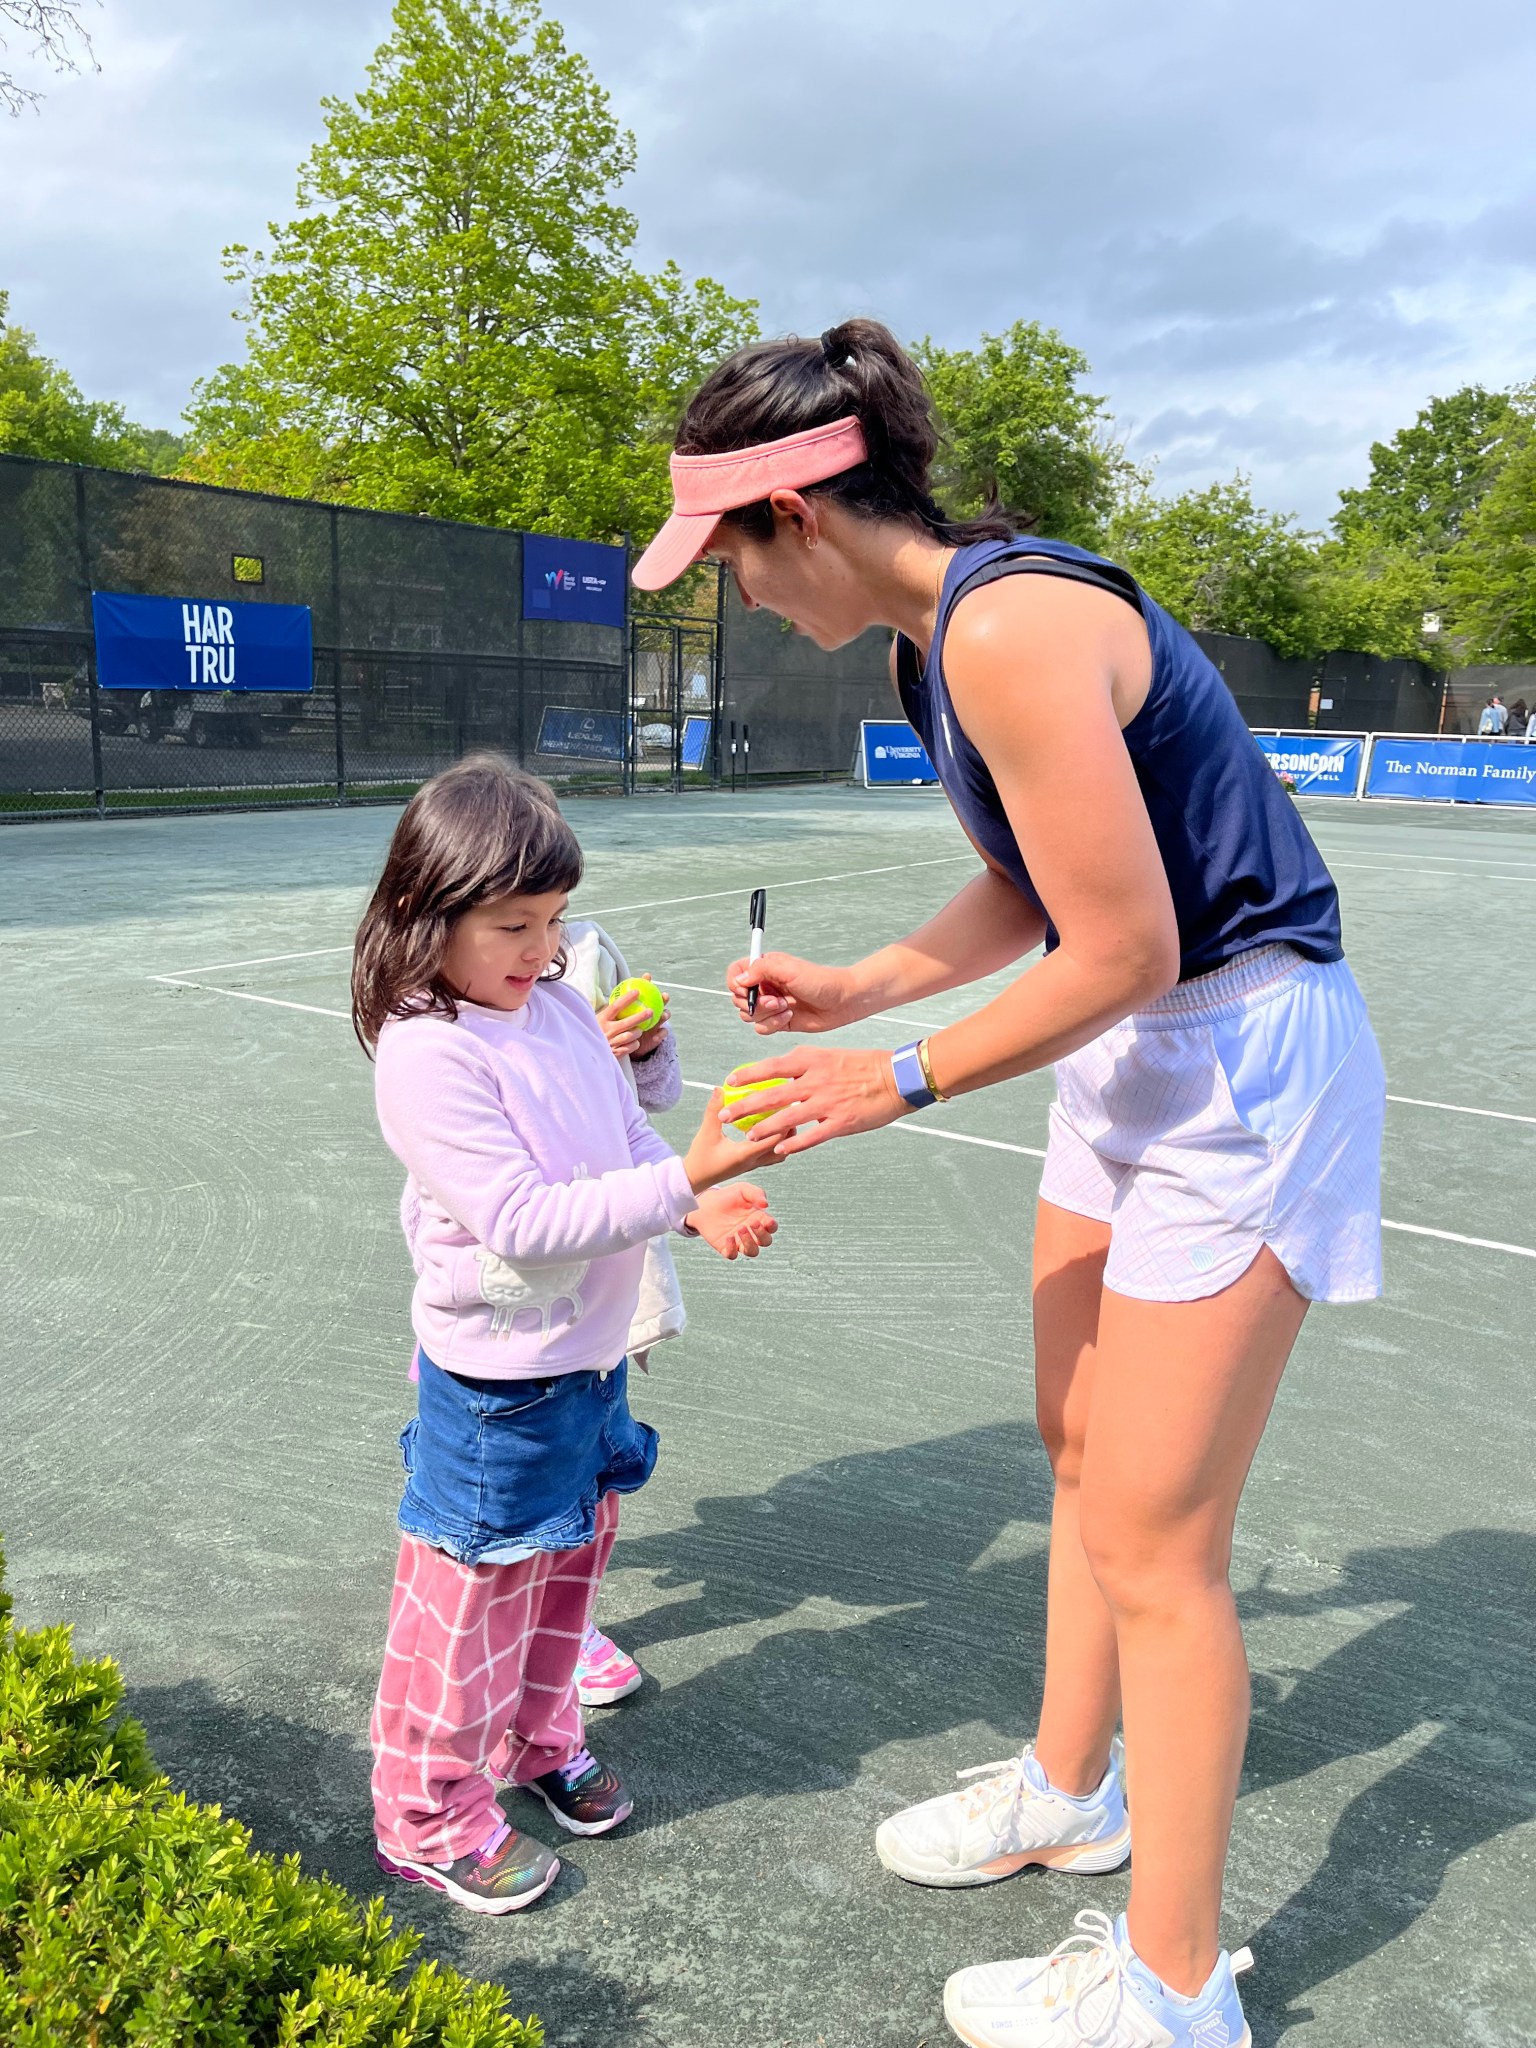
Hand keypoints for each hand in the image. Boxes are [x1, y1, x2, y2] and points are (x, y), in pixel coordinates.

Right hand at [597, 985, 669, 1060]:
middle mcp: (607, 1030)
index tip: (637, 992)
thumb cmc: (597, 1031)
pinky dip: (635, 1043)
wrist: (588, 1051)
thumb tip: (624, 996)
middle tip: (650, 1011)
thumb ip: (610, 1010)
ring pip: (631, 1036)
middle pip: (627, 1022)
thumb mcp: (599, 1019)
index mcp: (602, 1019)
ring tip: (639, 1029)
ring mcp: (611, 1042)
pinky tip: (634, 1040)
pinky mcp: (616, 1053)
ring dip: (638, 1032)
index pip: (616, 1007)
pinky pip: (631, 1047)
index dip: (627, 998)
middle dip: (640, 1016)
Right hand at [682, 1086, 782, 1191]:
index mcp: (745, 1154)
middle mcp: (754, 1161)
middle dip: (790, 1130)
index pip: (773, 1139)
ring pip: (779, 1155)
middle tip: (792, 1111)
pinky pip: (771, 1156)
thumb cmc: (700, 1157)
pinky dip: (777, 1145)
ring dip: (785, 1140)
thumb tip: (719, 1089)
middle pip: (782, 1147)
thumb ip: (714, 1111)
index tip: (790, 1106)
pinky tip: (771, 1132)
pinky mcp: (750, 1165)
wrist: (694, 1180)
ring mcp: (753, 1165)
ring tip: (785, 1121)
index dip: (784, 1123)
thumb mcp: (706, 1132)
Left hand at [686, 1183, 777, 1259]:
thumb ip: (756, 1193)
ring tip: (740, 1229)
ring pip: (752, 1252)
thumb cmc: (727, 1196)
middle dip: (761, 1235)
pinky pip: (732, 1255)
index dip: (772, 1226)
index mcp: (759, 1219)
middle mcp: (751, 1232)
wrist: (705, 1203)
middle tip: (751, 1223)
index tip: (766, 1221)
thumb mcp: (742, 1189)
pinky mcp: (725, 1246)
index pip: (772, 1228)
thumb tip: (765, 1205)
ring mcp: (739, 1241)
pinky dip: (732, 1249)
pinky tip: (728, 1237)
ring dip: (750, 1243)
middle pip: (766, 1242)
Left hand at [721, 1045, 905, 1157]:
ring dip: (763, 1128)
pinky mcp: (840, 1122)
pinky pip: (812, 1136)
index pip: (771, 1067)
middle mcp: (815, 1081)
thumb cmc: (866, 1065)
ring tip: (747, 1135)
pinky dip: (794, 1144)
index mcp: (812, 1060)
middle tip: (725, 1115)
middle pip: (771, 1095)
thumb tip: (786, 1073)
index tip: (730, 1081)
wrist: (897, 1078)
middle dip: (744, 1106)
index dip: (748, 1075)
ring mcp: (827, 1103)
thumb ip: (808, 1066)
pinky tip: (780, 1150)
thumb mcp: (832, 1056)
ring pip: (786, 1118)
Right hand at [724, 951, 859, 1034]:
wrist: (841, 1002)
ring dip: (766, 1014)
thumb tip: (740, 980)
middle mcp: (765, 986)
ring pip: (749, 1015)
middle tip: (775, 1000)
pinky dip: (773, 1024)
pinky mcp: (777, 1020)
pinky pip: (761, 1028)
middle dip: (755, 1003)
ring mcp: (770, 1004)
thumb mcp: (789, 969)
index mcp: (765, 968)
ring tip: (785, 1007)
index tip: (747, 989)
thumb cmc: (821, 981)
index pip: (736, 974)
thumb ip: (761, 970)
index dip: (736, 983)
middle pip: (739, 998)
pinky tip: (789, 1016)